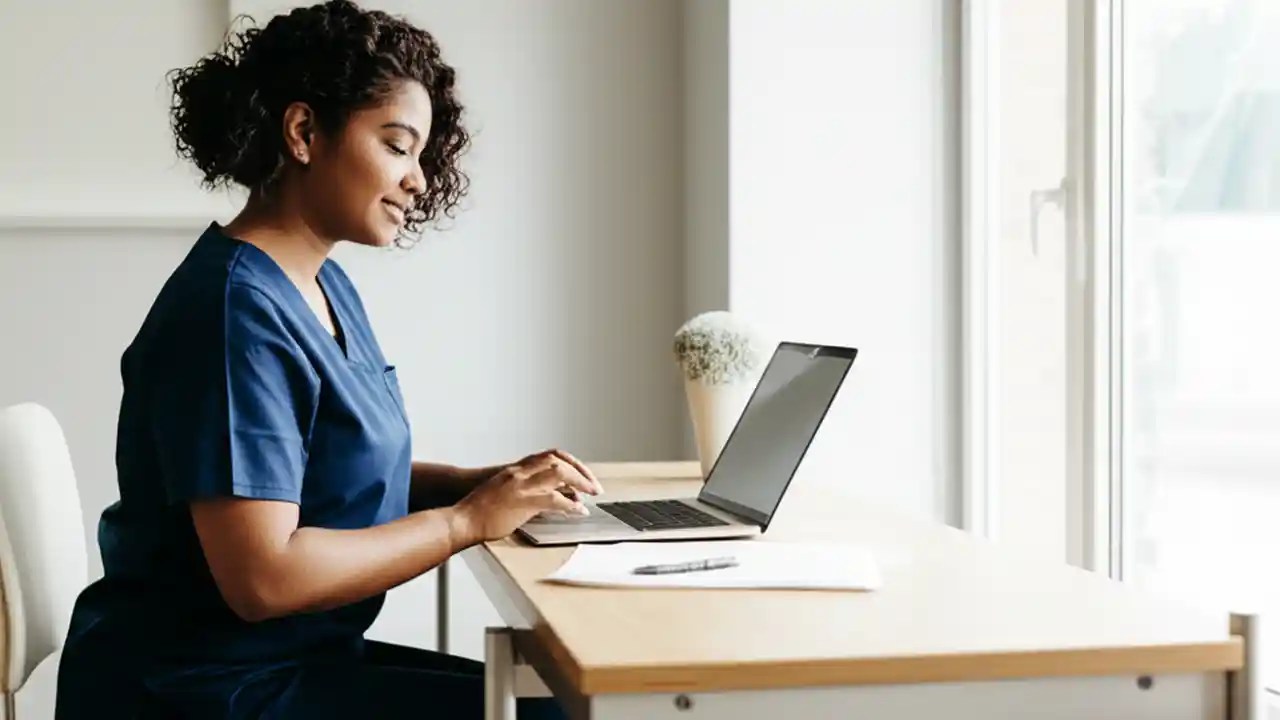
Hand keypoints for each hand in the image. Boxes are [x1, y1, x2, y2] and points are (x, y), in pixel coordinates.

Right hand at [455, 451, 600, 541]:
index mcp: (517, 470)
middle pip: (559, 461)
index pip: (551, 455)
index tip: (584, 473)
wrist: (461, 518)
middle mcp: (521, 473)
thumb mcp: (504, 492)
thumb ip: (525, 490)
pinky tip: (579, 511)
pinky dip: (570, 505)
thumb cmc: (480, 509)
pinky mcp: (522, 502)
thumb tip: (549, 497)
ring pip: (559, 473)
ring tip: (592, 494)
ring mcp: (522, 486)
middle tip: (594, 486)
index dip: (571, 462)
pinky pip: (553, 499)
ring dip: (580, 483)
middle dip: (580, 471)